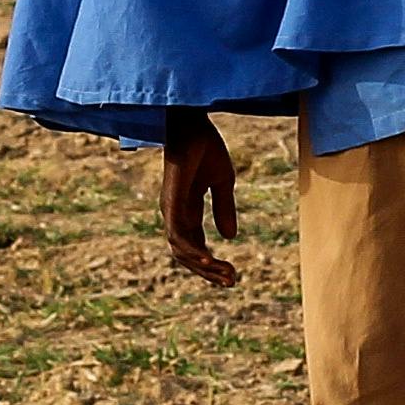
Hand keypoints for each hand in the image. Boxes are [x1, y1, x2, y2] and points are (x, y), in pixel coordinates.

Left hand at [157, 112, 240, 285]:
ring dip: (203, 265)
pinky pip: (179, 234)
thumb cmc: (205, 147)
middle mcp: (175, 214)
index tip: (233, 276)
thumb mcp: (224, 181)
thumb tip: (230, 237)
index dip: (212, 263)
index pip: (195, 245)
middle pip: (187, 253)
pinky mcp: (171, 201)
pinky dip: (193, 250)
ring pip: (181, 249)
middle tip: (232, 282)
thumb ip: (224, 208)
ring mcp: (171, 208)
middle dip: (209, 271)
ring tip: (226, 275)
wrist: (193, 123)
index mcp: (186, 210)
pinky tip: (210, 259)